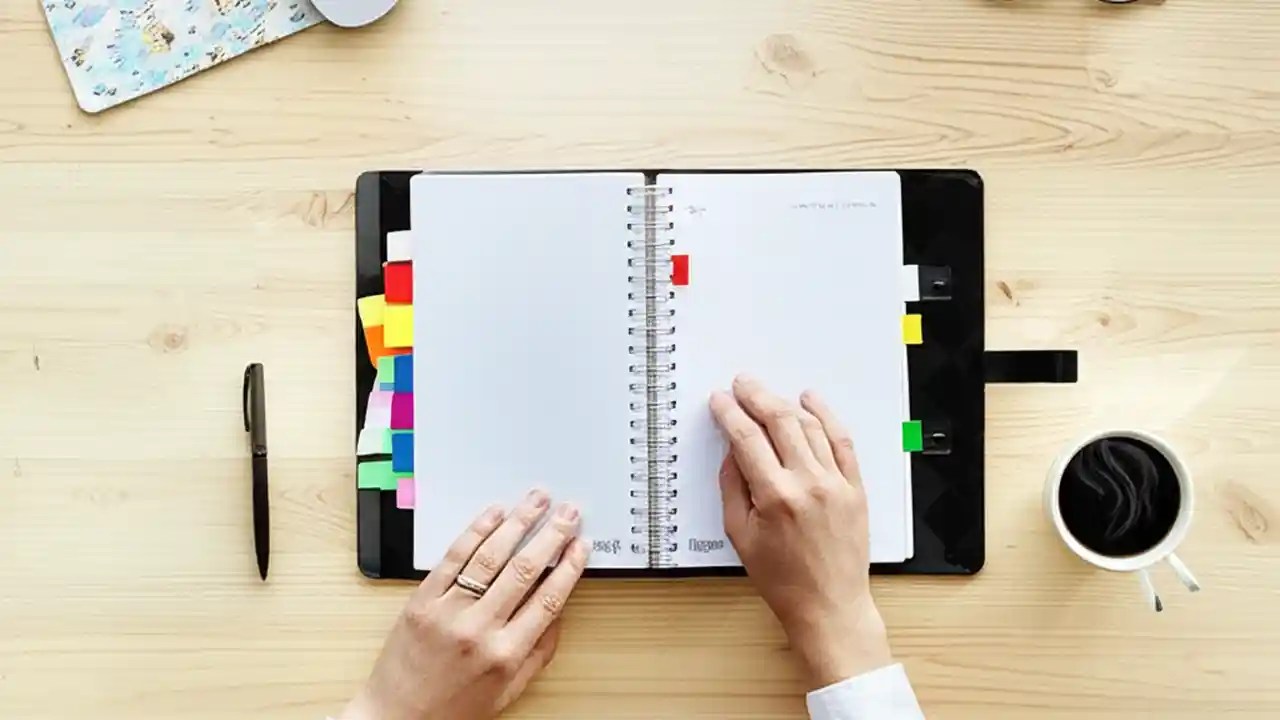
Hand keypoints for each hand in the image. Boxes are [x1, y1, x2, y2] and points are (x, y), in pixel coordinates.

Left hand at [340, 490, 589, 719]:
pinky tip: (494, 515)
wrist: (397, 718)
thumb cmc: (453, 710)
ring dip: (518, 523)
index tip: (581, 546)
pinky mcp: (422, 600)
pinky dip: (476, 531)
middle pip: (524, 570)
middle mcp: (478, 629)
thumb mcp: (508, 691)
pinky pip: (453, 558)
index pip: (548, 599)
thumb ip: (538, 651)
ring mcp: (448, 611)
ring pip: (490, 556)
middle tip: (568, 513)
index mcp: (506, 654)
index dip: (569, 567)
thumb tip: (558, 610)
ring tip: (536, 501)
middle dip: (551, 535)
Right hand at [710, 375, 892, 688]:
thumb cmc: (782, 579)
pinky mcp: (855, 488)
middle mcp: (808, 484)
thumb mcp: (741, 536)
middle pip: (779, 422)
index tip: (719, 401)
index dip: (730, 414)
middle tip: (741, 384)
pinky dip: (827, 416)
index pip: (747, 439)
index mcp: (775, 497)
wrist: (829, 605)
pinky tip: (812, 401)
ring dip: (786, 403)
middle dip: (756, 396)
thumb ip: (732, 488)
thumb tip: (732, 452)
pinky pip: (842, 441)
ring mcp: (835, 483)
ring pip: (810, 426)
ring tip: (768, 393)